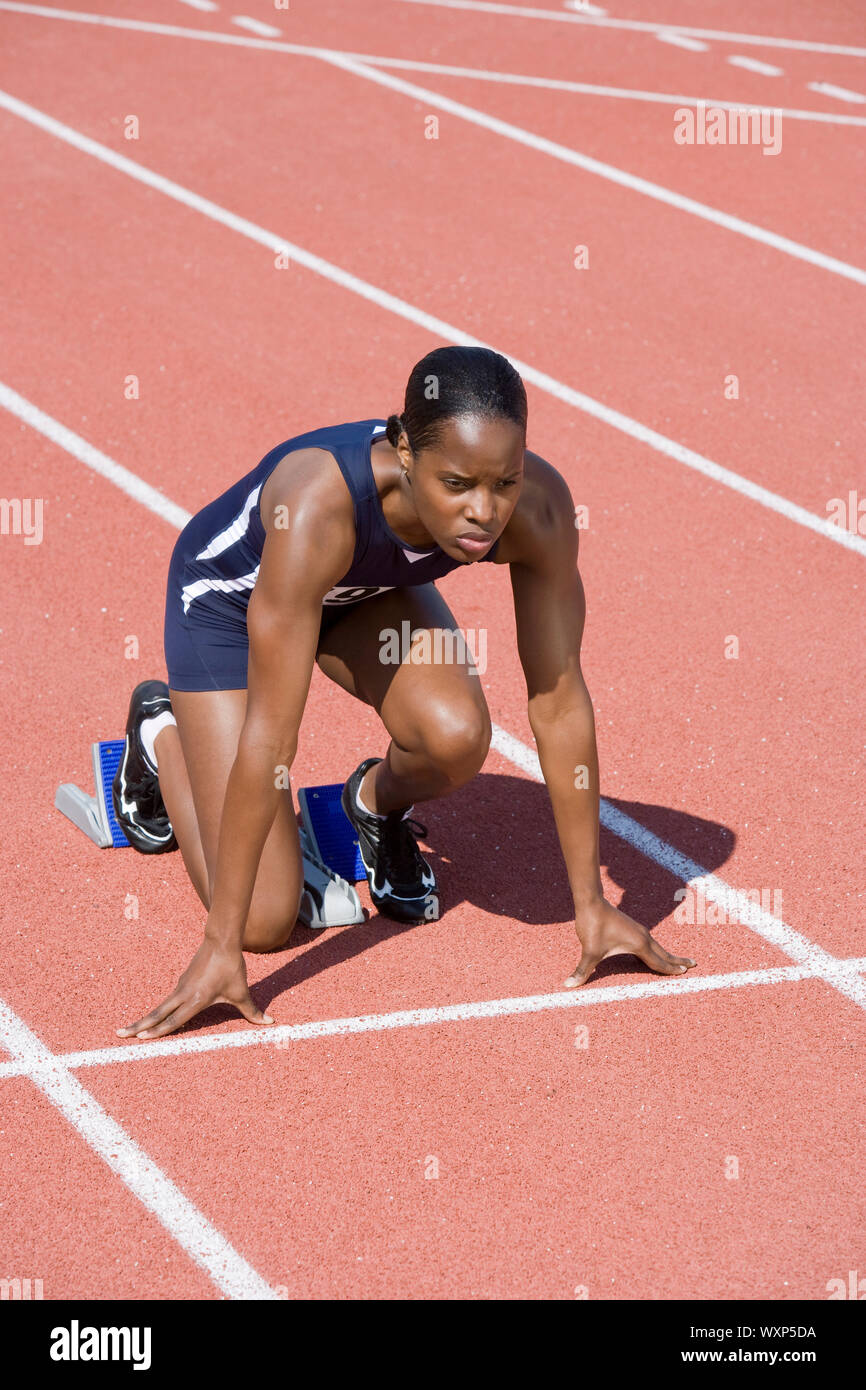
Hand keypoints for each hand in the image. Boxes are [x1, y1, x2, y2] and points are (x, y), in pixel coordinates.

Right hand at [116, 938, 273, 1039]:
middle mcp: (183, 994)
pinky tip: (152, 1019)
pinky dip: (158, 1012)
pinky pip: (168, 1001)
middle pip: (158, 1014)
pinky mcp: (181, 982)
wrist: (221, 941)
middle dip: (139, 1026)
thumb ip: (252, 1011)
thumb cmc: (231, 968)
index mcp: (196, 999)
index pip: (174, 1020)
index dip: (158, 1031)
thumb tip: (269, 1023)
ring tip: (130, 1030)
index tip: (141, 1039)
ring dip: (145, 1019)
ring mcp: (180, 987)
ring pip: (160, 1007)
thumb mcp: (242, 992)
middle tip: (119, 1035)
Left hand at [565, 898, 695, 987]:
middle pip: (664, 952)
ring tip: (678, 961)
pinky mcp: (632, 927)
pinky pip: (650, 942)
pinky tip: (655, 952)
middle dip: (678, 960)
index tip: (684, 973)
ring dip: (668, 954)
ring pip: (658, 946)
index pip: (658, 962)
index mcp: (639, 944)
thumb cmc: (593, 925)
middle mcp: (643, 937)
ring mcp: (638, 930)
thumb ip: (582, 971)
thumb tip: (568, 985)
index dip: (670, 970)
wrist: (590, 902)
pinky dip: (657, 949)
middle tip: (693, 964)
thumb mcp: (589, 951)